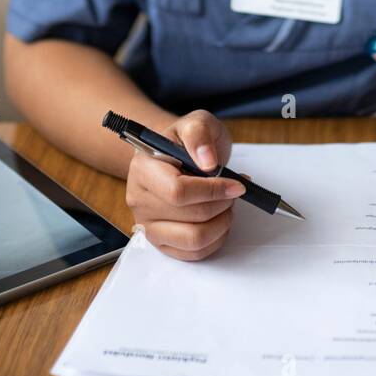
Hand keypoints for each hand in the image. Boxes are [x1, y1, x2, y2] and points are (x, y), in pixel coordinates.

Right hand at [125, 108, 245, 260]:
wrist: (175, 155)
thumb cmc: (186, 142)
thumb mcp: (196, 122)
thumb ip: (199, 133)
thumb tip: (207, 162)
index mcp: (143, 168)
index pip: (178, 192)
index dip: (213, 191)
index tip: (236, 185)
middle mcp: (139, 199)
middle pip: (190, 217)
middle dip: (222, 205)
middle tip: (233, 191)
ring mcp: (148, 224)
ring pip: (193, 239)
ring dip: (221, 224)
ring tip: (226, 206)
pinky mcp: (161, 242)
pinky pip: (193, 253)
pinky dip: (216, 239)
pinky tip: (219, 220)